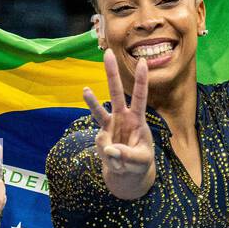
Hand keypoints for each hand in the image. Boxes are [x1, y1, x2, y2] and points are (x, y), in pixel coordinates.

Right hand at [83, 49, 155, 199]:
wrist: (127, 174)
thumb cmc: (139, 163)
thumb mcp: (140, 161)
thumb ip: (127, 156)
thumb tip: (109, 149)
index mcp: (137, 119)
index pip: (140, 96)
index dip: (141, 80)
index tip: (142, 62)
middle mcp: (121, 118)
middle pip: (116, 93)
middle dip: (111, 73)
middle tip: (107, 53)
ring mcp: (109, 126)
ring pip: (98, 111)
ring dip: (92, 102)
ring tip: (86, 91)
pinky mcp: (100, 138)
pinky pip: (100, 143)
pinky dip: (108, 155)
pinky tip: (117, 163)